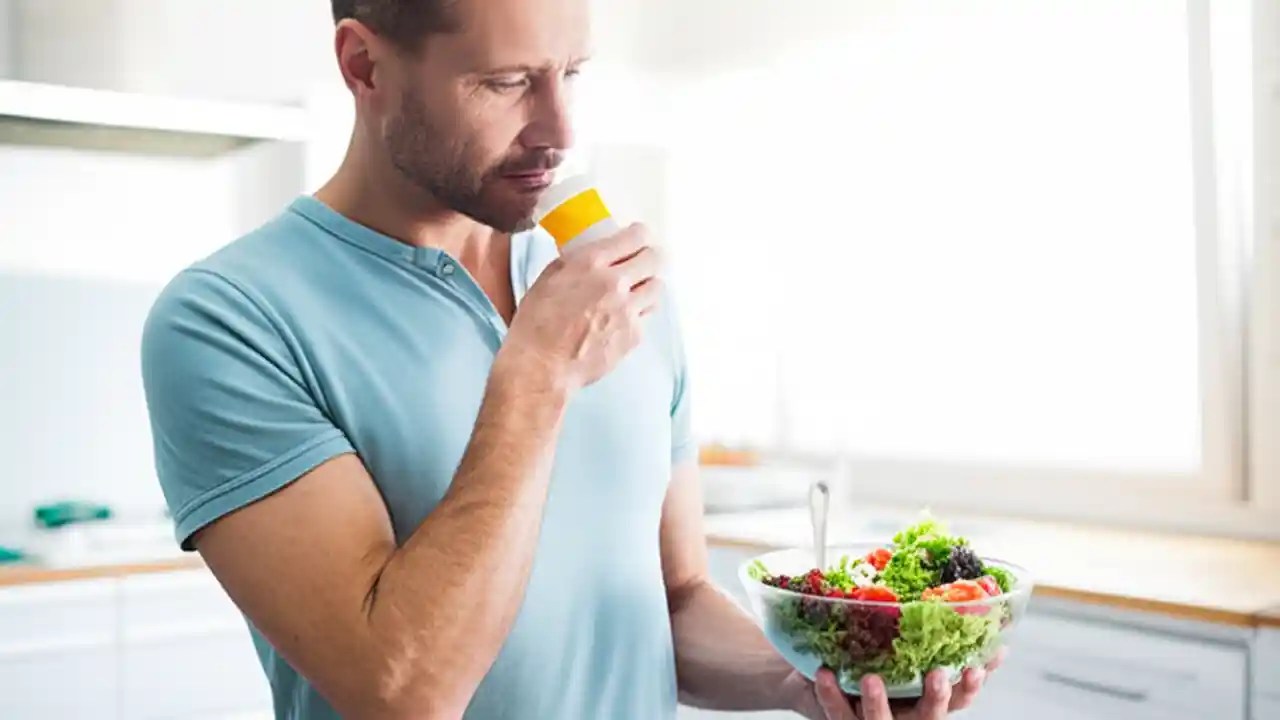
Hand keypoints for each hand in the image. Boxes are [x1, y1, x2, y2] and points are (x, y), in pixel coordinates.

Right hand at [498, 223, 661, 390]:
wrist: (542, 366)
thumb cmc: (537, 323)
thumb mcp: (550, 276)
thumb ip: (578, 260)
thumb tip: (597, 252)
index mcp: (591, 263)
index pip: (636, 236)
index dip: (640, 235)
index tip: (638, 238)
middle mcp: (614, 283)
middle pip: (655, 259)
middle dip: (651, 258)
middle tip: (643, 262)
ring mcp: (628, 311)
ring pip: (657, 287)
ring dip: (648, 285)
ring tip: (635, 291)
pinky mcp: (634, 335)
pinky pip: (647, 316)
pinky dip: (639, 314)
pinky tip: (623, 318)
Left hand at [791, 650, 1004, 719]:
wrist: (823, 686)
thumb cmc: (874, 663)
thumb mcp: (904, 650)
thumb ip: (928, 634)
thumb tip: (964, 601)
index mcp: (924, 699)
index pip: (958, 699)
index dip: (970, 687)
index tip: (977, 669)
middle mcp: (905, 715)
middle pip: (929, 717)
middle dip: (936, 699)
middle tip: (937, 675)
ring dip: (878, 703)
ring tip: (871, 679)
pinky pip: (837, 712)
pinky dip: (831, 694)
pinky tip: (825, 674)